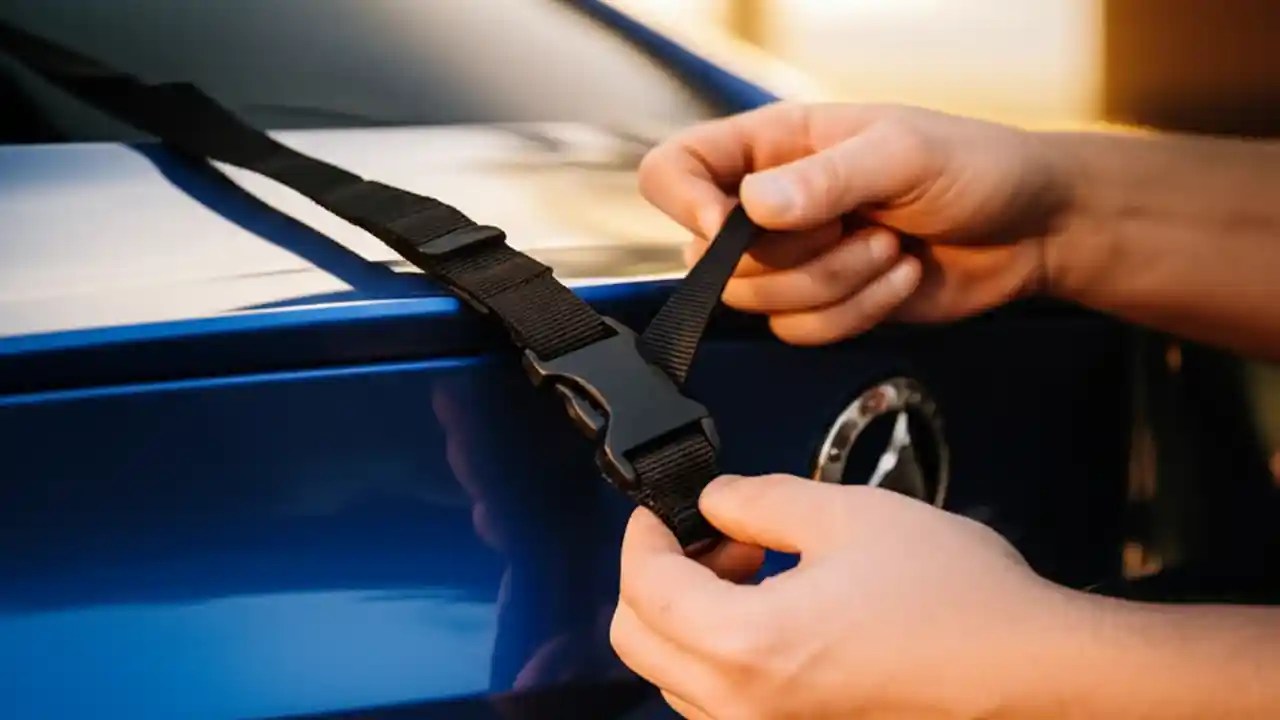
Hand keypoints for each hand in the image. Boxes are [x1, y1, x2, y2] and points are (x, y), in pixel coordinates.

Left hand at [610, 474, 1077, 718]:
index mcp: (750, 647)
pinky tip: (780, 617)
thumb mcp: (847, 515)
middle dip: (660, 578)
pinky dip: (726, 656)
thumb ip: (757, 500)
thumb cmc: (963, 605)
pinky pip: (723, 705)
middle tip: (717, 540)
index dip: (644, 536)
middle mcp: (747, 711)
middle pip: (639, 643)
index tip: (662, 511)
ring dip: (692, 618)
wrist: (1036, 676)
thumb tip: (713, 502)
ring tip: (758, 574)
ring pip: (677, 679)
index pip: (644, 590)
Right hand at [639, 102, 1072, 344]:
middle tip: (864, 223)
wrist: (1030, 228)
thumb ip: (824, 179)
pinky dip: (857, 312)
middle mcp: (768, 204)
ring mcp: (793, 259)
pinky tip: (900, 275)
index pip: (675, 168)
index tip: (730, 222)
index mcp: (771, 146)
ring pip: (759, 302)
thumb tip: (750, 206)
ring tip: (891, 245)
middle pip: (714, 257)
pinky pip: (800, 332)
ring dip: (837, 283)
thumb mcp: (901, 153)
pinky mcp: (822, 306)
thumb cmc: (973, 165)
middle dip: (796, 255)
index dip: (683, 201)